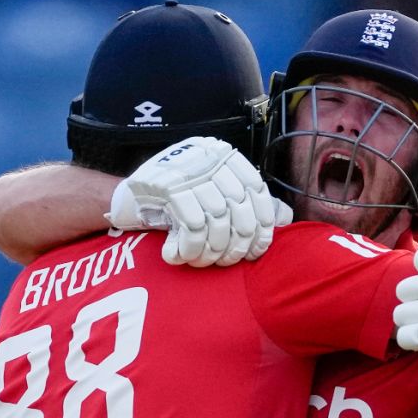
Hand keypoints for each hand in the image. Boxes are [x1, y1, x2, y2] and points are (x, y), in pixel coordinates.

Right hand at [106, 136, 291, 266]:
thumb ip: (247, 200)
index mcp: (225, 156)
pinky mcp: (167, 186)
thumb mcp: (215, 191)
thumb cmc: (180, 199)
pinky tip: (184, 255)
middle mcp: (209, 158)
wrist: (131, 196)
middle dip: (237, 243)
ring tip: (205, 261)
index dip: (262, 224)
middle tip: (229, 261)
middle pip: (239, 209)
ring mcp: (187, 170)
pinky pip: (192, 226)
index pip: (256, 191)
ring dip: (212, 249)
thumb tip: (285, 217)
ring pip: (217, 220)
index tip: (257, 250)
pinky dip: (191, 247)